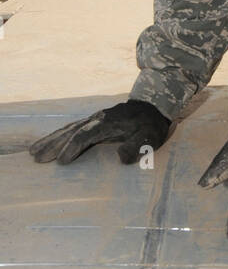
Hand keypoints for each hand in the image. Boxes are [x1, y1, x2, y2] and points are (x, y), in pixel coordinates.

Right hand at [29, 100, 170, 164]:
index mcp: (108, 123)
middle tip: (37, 158)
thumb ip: (136, 146)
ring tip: (33, 152)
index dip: (73, 148)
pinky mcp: (93, 122)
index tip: (62, 162)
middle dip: (53, 144)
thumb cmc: (150, 125)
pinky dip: (58, 136)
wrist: (152, 107)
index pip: (86, 135)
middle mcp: (97, 119)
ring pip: (68, 129)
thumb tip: (120, 157)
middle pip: (71, 131)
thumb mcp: (149, 137)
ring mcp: (94, 119)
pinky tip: (47, 143)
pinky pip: (72, 129)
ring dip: (50, 140)